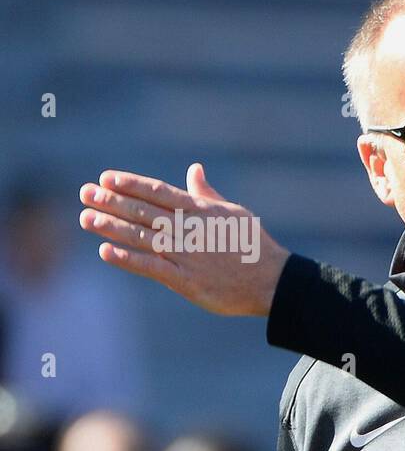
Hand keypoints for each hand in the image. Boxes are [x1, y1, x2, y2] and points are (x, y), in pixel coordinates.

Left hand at [78, 163, 289, 316]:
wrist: (272, 281)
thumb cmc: (253, 244)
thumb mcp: (233, 212)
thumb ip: (206, 193)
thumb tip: (194, 169)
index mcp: (201, 210)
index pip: (159, 192)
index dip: (131, 184)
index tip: (106, 178)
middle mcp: (190, 229)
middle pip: (144, 211)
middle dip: (112, 201)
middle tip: (85, 193)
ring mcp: (187, 254)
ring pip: (143, 236)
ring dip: (112, 226)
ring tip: (87, 218)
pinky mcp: (187, 280)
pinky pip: (151, 267)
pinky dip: (128, 258)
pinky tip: (106, 251)